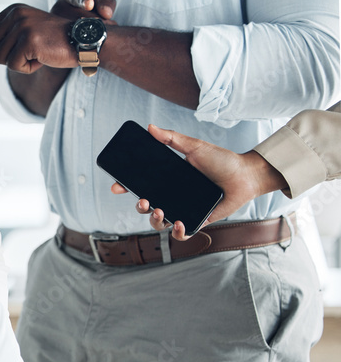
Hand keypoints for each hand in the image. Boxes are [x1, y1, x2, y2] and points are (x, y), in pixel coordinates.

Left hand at [0, 0, 115, 70]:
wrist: (82, 42)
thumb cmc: (53, 42)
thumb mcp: (24, 37)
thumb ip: (1, 39)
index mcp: (12, 10)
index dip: (0, 47)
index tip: (23, 44)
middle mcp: (15, 14)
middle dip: (8, 57)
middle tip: (32, 50)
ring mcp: (21, 26)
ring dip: (19, 63)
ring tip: (38, 53)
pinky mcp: (28, 41)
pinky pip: (14, 66)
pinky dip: (28, 68)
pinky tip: (43, 58)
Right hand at [111, 124, 287, 239]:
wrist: (245, 175)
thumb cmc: (222, 160)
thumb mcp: (194, 147)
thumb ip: (172, 138)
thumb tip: (150, 127)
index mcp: (168, 180)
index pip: (142, 185)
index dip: (126, 188)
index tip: (117, 187)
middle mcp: (172, 196)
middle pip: (146, 207)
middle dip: (140, 207)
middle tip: (145, 201)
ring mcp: (183, 209)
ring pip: (159, 223)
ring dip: (155, 221)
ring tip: (162, 212)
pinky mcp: (197, 221)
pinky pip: (181, 234)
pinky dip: (178, 233)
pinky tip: (179, 224)